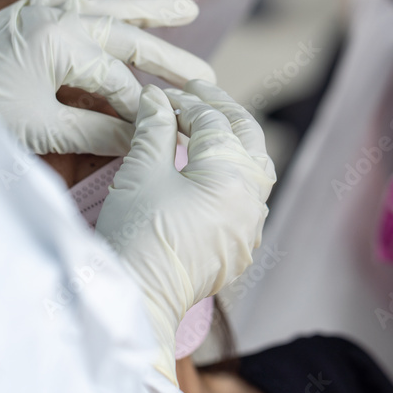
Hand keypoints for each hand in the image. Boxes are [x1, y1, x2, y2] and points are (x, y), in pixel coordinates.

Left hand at [0, 0, 214, 154]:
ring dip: (146, 7)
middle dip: (166, 59)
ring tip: (187, 8)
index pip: (120, 79)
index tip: (172, 129)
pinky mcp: (28, 13)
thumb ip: (97, 131)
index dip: (146, 108)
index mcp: (61, 42)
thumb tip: (143, 137)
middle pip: (125, 38)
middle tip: (205, 75)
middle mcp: (56, 16)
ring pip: (106, 6)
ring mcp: (41, 10)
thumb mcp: (42, 130)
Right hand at [96, 81, 275, 382]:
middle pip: (249, 138)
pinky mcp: (241, 247)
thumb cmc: (135, 234)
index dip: (184, 103)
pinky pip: (249, 199)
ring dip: (235, 141)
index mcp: (232, 177)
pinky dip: (234, 174)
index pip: (212, 122)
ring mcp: (251, 227)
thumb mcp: (140, 173)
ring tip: (208, 124)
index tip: (158, 95)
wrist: (138, 299)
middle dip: (222, 110)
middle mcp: (252, 200)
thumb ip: (155, 129)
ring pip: (257, 169)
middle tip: (195, 92)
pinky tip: (212, 169)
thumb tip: (157, 99)